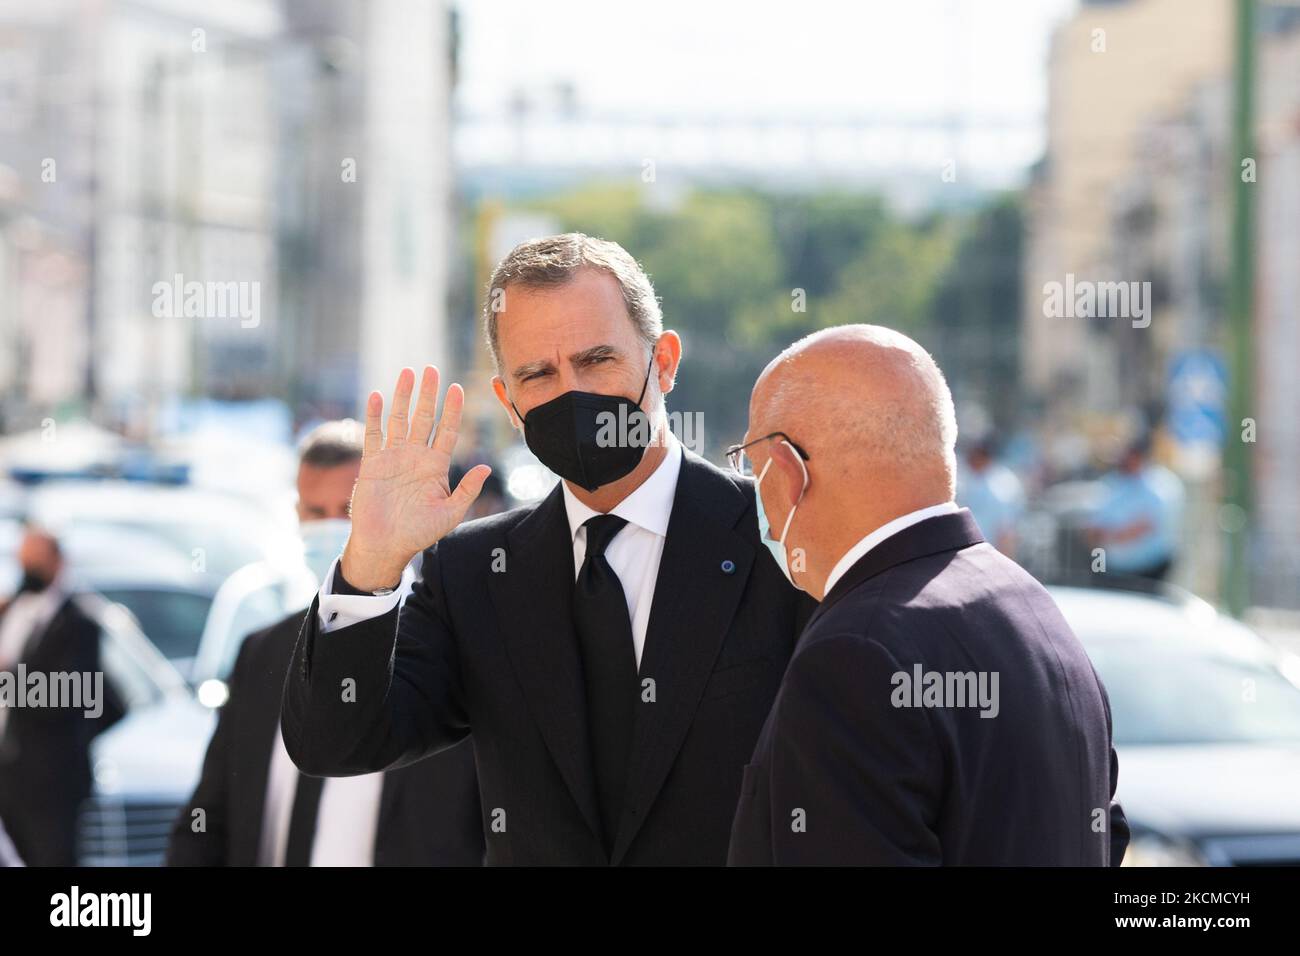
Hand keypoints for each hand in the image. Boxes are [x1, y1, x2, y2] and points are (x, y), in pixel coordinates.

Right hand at [340, 366, 491, 590]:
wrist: (386, 546)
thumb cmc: (420, 532)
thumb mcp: (450, 513)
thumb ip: (467, 490)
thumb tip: (487, 468)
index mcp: (435, 466)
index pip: (447, 431)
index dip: (452, 410)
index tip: (458, 388)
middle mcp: (415, 456)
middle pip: (424, 418)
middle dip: (428, 394)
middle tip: (432, 369)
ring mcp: (394, 458)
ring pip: (399, 420)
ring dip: (403, 397)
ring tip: (408, 373)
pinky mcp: (372, 464)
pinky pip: (373, 435)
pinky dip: (373, 416)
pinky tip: (376, 396)